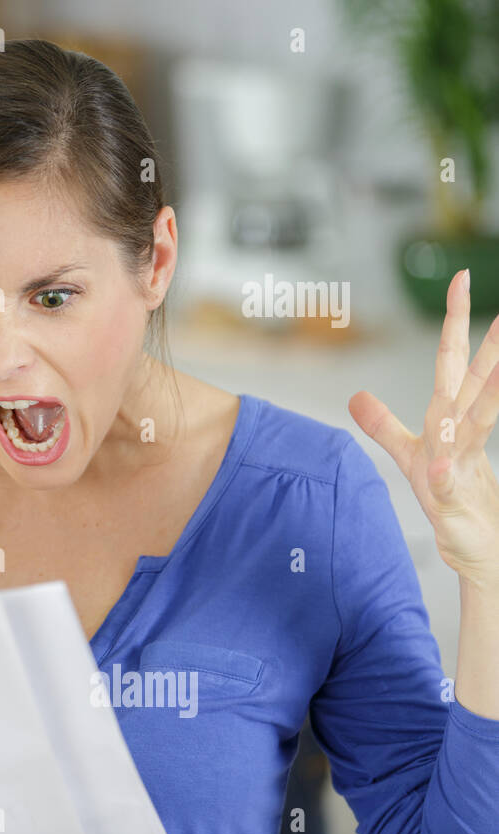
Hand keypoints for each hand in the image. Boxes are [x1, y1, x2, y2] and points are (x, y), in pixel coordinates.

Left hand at [349, 269, 498, 587]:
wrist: (474, 547)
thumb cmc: (447, 500)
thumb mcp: (408, 456)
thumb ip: (383, 426)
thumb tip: (356, 396)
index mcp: (449, 417)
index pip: (453, 360)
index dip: (455, 321)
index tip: (463, 279)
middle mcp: (461, 432)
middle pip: (473, 380)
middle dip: (486, 345)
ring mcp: (464, 462)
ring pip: (477, 421)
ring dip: (487, 395)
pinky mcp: (456, 497)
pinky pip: (449, 483)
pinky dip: (446, 475)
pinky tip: (443, 468)